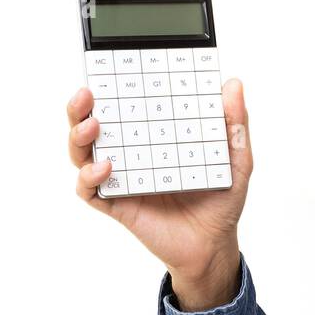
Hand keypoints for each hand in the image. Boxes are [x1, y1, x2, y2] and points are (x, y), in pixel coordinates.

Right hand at [67, 80, 253, 308]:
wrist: (214, 246)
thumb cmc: (222, 202)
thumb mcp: (235, 160)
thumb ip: (233, 124)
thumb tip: (233, 84)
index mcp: (153, 137)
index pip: (125, 106)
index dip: (111, 87)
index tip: (109, 68)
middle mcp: (131, 154)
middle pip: (92, 125)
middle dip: (80, 108)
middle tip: (86, 94)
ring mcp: (121, 179)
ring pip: (82, 154)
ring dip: (79, 137)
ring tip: (91, 126)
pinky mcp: (116, 205)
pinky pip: (90, 190)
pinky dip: (89, 177)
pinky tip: (105, 167)